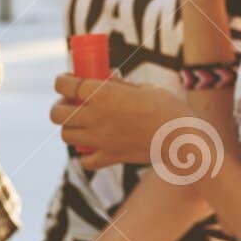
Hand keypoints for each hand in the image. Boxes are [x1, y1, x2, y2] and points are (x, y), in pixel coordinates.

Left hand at [51, 74, 190, 169]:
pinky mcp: (110, 157)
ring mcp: (101, 140)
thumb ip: (121, 85)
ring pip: (66, 135)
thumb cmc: (168, 108)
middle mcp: (96, 117)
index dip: (61, 80)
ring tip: (82, 123)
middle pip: (57, 113)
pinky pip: (85, 160)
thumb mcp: (144, 88)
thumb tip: (107, 80)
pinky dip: (86, 155)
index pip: (66, 85)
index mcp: (103, 94)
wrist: (182, 139)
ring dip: (69, 128)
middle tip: (71, 103)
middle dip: (60, 106)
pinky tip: (95, 146)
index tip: (65, 80)